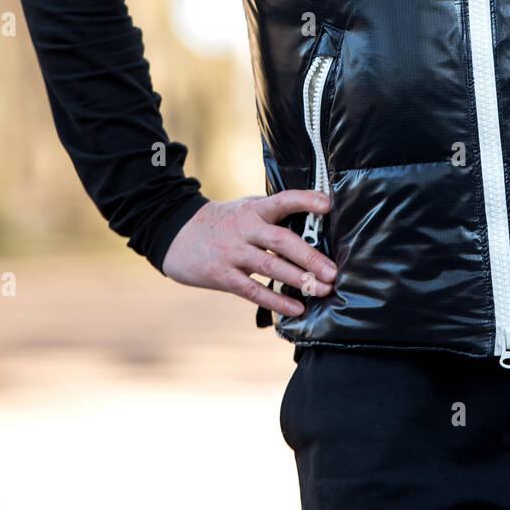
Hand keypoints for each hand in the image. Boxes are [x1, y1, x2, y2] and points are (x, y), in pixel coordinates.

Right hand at [161, 189, 337, 318]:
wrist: (176, 234)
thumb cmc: (223, 222)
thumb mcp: (245, 209)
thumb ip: (272, 216)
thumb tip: (313, 225)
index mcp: (254, 208)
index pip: (282, 200)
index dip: (305, 200)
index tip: (328, 205)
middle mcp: (244, 228)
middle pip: (281, 240)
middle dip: (310, 257)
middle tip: (333, 272)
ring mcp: (232, 253)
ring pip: (270, 267)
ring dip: (299, 280)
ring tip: (322, 290)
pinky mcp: (222, 276)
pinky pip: (253, 290)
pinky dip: (276, 301)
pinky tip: (296, 308)